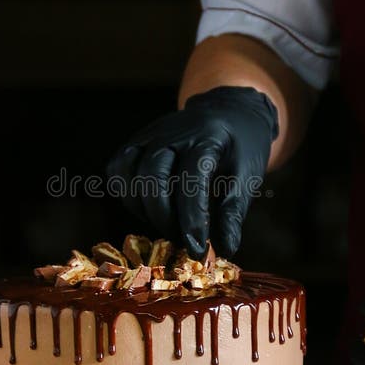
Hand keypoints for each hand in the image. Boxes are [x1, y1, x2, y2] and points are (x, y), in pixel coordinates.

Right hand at [106, 86, 277, 257]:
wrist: (229, 113)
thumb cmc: (240, 150)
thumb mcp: (247, 178)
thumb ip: (233, 213)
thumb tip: (224, 251)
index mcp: (208, 138)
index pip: (192, 178)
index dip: (192, 217)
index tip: (197, 249)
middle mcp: (174, 132)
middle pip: (153, 174)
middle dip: (163, 216)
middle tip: (182, 239)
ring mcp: (151, 134)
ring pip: (129, 171)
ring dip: (143, 208)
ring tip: (168, 224)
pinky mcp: (137, 140)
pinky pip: (118, 168)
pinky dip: (127, 194)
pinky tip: (148, 208)